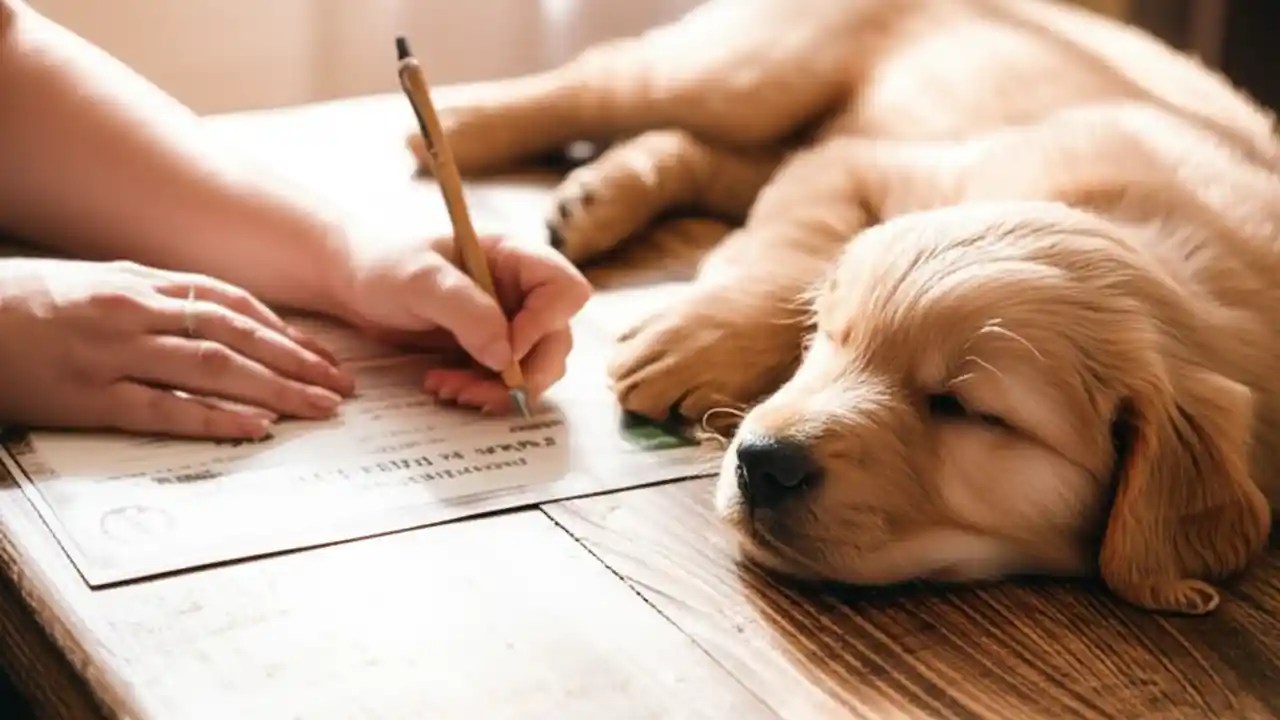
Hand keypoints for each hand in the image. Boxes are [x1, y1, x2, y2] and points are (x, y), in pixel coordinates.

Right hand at [0, 258, 353, 438]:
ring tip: (318, 407)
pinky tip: (255, 427)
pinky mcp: (88, 397)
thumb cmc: (26, 304)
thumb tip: (213, 311)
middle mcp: (135, 313)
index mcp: (140, 283)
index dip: (285, 330)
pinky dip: (215, 418)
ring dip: (274, 389)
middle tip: (341, 386)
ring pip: (212, 369)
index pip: (232, 304)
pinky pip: (164, 410)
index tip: (323, 353)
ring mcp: (113, 354)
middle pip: (235, 336)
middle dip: (296, 361)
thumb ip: (154, 294)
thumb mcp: (96, 284)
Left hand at [339, 234, 591, 412]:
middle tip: (475, 392)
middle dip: (522, 374)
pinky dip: (481, 393)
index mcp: (515, 258)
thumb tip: (505, 356)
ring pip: (535, 368)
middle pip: (557, 340)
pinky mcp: (491, 350)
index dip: (546, 324)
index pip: (565, 290)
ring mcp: (509, 323)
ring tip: (447, 389)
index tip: (506, 349)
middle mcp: (522, 292)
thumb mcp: (420, 281)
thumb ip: (465, 311)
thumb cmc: (385, 266)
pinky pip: (506, 382)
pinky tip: (443, 387)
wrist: (355, 285)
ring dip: (498, 390)